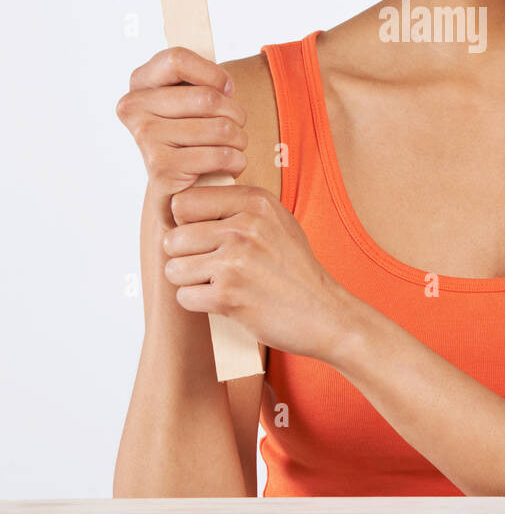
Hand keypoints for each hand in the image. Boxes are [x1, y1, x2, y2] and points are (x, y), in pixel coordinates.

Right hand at [115, 47, 247, 225]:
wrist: (175, 190)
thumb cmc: (189, 137)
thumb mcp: (190, 100)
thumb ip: (200, 81)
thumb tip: (225, 86)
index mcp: (140, 82)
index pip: (178, 59)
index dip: (213, 73)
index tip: (225, 89)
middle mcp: (134, 107)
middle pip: (208, 98)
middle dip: (235, 113)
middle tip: (235, 126)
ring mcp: (145, 137)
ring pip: (221, 127)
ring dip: (239, 139)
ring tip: (233, 146)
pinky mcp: (161, 167)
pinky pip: (220, 155)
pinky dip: (236, 161)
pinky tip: (229, 165)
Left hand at [162, 182, 351, 362]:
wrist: (322, 312)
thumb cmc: (295, 268)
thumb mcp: (277, 221)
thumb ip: (239, 207)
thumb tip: (190, 201)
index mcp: (254, 202)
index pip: (185, 201)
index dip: (186, 222)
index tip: (201, 235)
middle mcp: (244, 227)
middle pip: (173, 237)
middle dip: (184, 255)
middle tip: (207, 265)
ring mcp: (235, 262)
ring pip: (174, 268)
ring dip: (189, 281)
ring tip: (216, 282)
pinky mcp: (228, 296)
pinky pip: (184, 296)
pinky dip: (198, 302)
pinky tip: (221, 300)